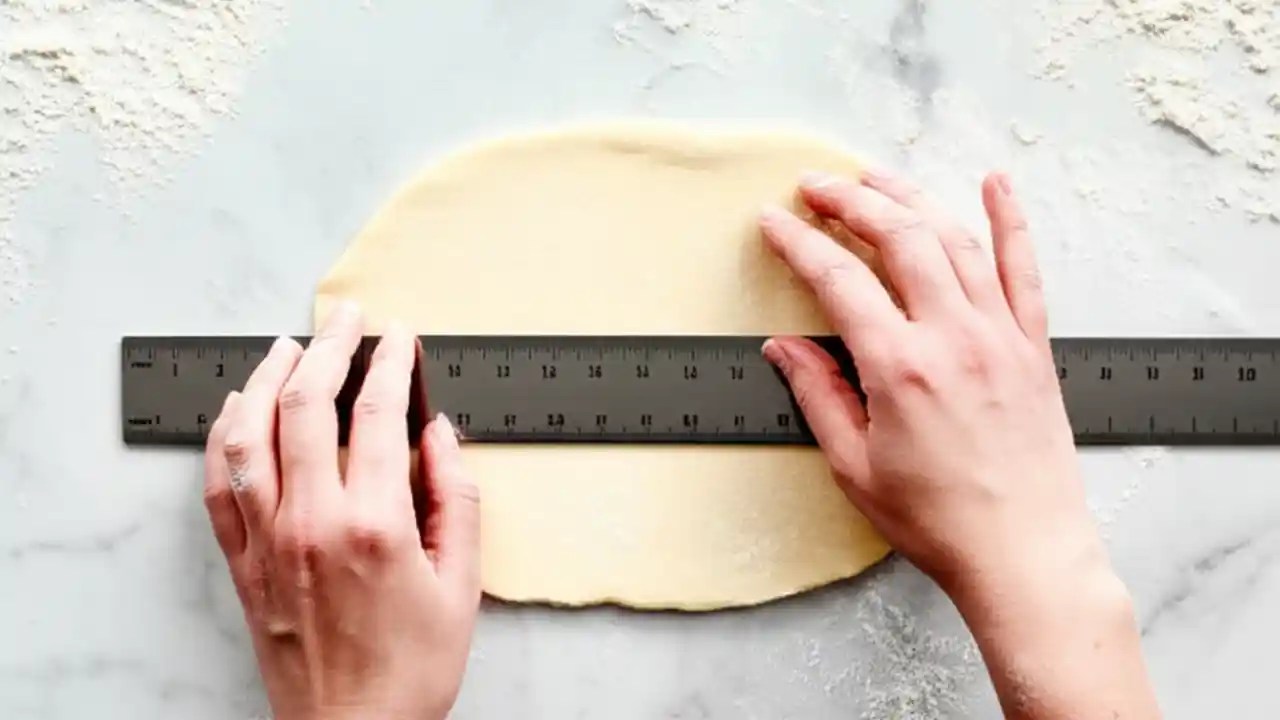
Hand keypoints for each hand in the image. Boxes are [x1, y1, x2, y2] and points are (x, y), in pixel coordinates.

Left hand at [203, 302, 480, 719]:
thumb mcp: (461, 586)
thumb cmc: (410, 672)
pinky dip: (224, 437)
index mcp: (376, 524)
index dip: (390, 362)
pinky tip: (239, 412)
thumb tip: (440, 436)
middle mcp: (313, 521)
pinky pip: (218, 484)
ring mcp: (268, 540)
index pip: (378, 415)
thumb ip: (457, 500)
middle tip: (346, 317)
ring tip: (287, 346)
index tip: (397, 336)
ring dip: (268, 377)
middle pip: (309, 404)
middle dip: (330, 346)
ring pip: (252, 433)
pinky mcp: (242, 563)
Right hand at [759, 169, 1158, 718]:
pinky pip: (1023, 268)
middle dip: (851, 200)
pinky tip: (995, 182)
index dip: (799, 242)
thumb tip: (784, 347)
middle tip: (816, 185)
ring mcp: (1001, 336)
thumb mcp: (855, 467)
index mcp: (902, 368)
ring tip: (875, 177)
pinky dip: (1010, 220)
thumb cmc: (939, 521)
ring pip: (956, 239)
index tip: (774, 221)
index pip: (840, 280)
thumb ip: (818, 396)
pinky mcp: (1032, 346)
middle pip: (900, 238)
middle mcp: (955, 338)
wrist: (1024, 553)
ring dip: (911, 197)